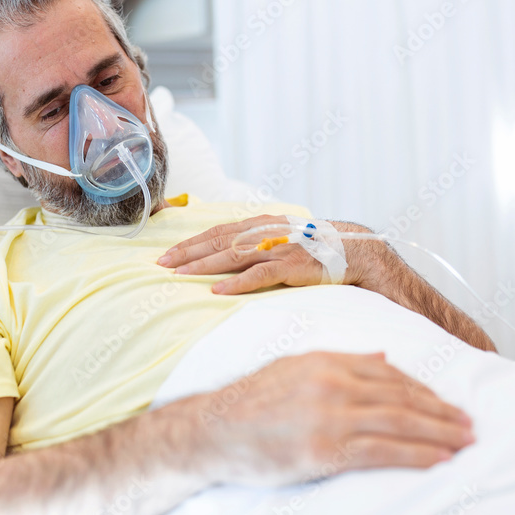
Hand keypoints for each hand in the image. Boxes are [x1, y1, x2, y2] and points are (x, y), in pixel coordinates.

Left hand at [157, 215, 378, 293]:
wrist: (353, 250)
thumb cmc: (312, 247)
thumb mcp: (278, 237)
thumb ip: (254, 242)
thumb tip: (225, 253)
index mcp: (259, 224)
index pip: (217, 231)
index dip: (191, 242)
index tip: (167, 253)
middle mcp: (264, 233)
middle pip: (218, 241)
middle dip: (188, 253)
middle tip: (161, 264)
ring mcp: (277, 248)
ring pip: (233, 256)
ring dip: (203, 266)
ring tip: (180, 275)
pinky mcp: (292, 266)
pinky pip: (260, 275)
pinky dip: (237, 282)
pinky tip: (217, 290)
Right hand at [192, 351, 474, 486]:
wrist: (213, 431)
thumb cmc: (250, 403)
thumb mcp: (293, 367)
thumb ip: (341, 363)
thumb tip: (383, 358)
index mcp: (325, 360)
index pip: (388, 373)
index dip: (422, 389)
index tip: (444, 402)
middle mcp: (332, 383)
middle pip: (401, 397)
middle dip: (440, 412)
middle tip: (468, 424)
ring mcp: (330, 415)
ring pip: (400, 422)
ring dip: (438, 434)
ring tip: (463, 442)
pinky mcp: (326, 449)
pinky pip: (383, 451)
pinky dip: (417, 455)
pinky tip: (437, 459)